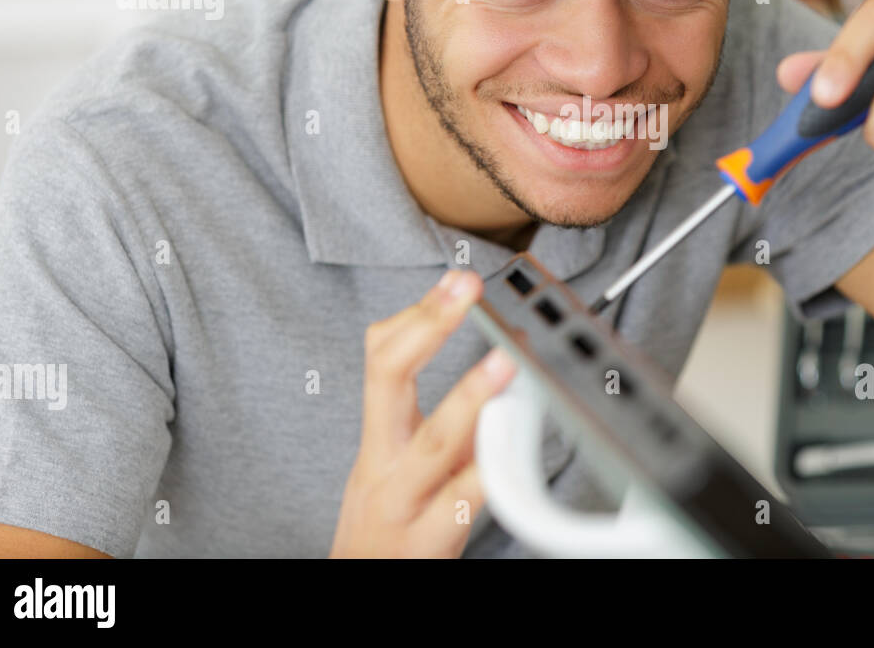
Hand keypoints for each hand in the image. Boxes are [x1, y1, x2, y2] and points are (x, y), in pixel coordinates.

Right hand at [330, 269, 516, 557]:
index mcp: (379, 442)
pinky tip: (512, 454)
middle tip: (467, 286)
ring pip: (433, 443)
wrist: (361, 594)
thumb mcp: (398, 471)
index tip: (456, 280)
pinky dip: (488, 475)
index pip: (381, 360)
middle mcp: (384, 466)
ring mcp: (404, 505)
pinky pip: (460, 505)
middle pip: (390, 380)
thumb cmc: (388, 532)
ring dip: (470, 396)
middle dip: (429, 327)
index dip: (417, 316)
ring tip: (503, 362)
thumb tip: (496, 377)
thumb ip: (440, 428)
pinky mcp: (427, 545)